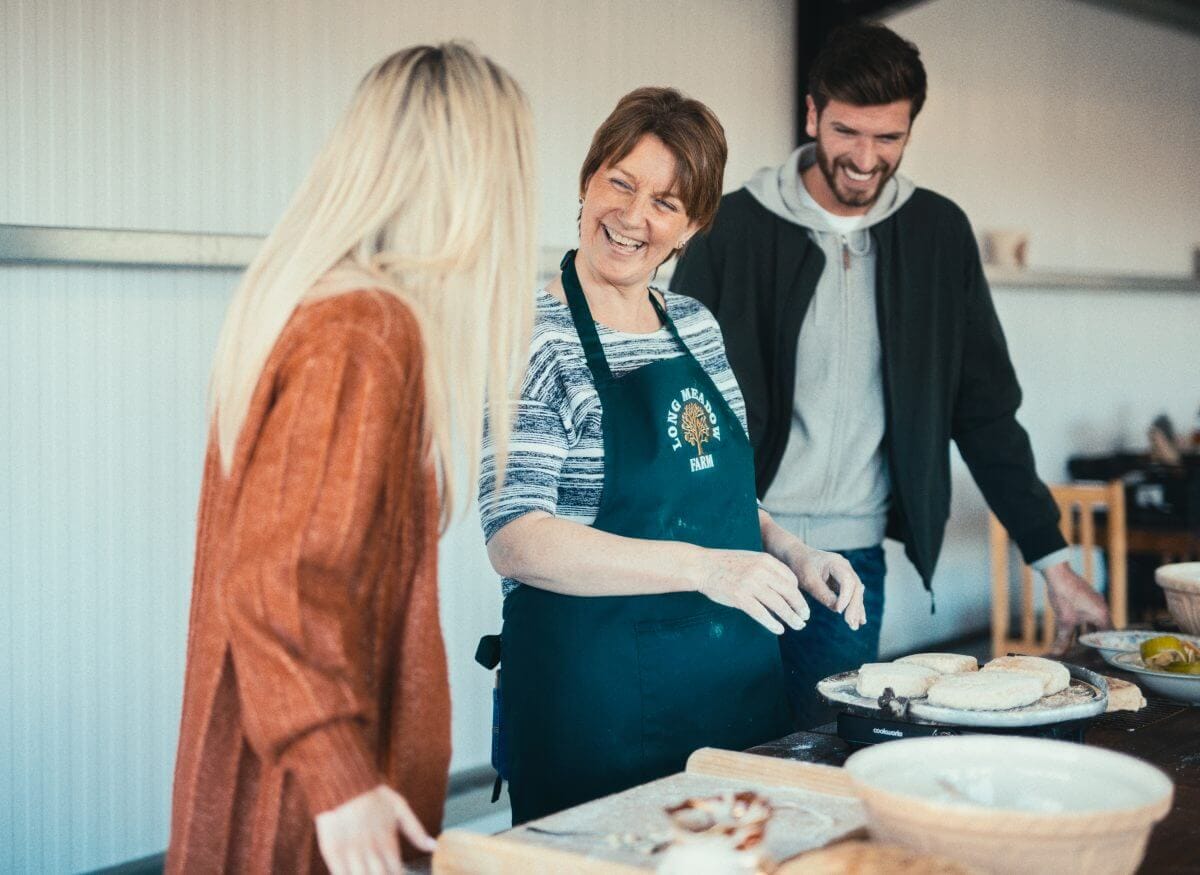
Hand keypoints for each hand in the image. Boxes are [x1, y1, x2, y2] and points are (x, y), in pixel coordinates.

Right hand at [315, 784, 435, 874]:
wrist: (343, 780)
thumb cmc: (373, 795)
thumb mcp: (399, 807)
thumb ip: (415, 830)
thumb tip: (434, 848)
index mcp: (388, 841)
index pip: (396, 872)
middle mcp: (371, 849)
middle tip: (381, 873)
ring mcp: (351, 851)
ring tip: (367, 873)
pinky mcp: (332, 850)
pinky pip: (340, 873)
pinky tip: (351, 874)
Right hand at [697, 550, 809, 634]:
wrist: (702, 566)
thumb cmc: (726, 563)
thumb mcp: (750, 558)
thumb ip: (767, 570)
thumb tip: (785, 588)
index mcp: (765, 560)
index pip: (791, 579)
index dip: (797, 593)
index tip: (799, 604)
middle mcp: (760, 571)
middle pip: (789, 592)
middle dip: (800, 607)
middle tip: (805, 617)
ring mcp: (750, 584)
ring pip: (778, 605)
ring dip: (791, 617)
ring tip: (798, 626)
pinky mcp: (740, 597)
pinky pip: (761, 613)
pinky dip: (772, 623)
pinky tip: (779, 629)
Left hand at [786, 547, 866, 630]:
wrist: (797, 555)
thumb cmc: (800, 566)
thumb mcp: (808, 580)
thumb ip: (822, 594)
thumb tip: (837, 610)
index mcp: (836, 563)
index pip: (847, 581)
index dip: (845, 597)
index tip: (839, 611)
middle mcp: (845, 567)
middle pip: (855, 587)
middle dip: (854, 606)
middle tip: (851, 624)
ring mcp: (846, 573)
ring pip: (856, 592)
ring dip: (856, 609)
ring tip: (855, 626)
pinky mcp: (843, 581)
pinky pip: (852, 594)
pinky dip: (854, 606)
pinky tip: (859, 620)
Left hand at [1043, 562, 1111, 654]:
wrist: (1057, 573)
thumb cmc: (1064, 596)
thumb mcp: (1064, 621)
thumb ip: (1063, 640)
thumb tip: (1058, 654)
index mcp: (1102, 615)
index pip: (1109, 637)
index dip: (1104, 648)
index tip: (1100, 657)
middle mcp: (1102, 608)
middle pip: (1103, 630)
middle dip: (1096, 641)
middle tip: (1092, 653)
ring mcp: (1095, 602)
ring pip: (1095, 622)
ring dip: (1089, 632)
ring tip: (1083, 644)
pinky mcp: (1088, 598)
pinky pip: (1090, 615)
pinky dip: (1085, 624)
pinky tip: (1076, 630)